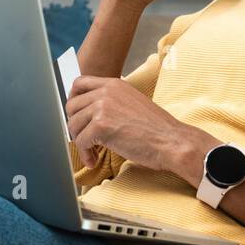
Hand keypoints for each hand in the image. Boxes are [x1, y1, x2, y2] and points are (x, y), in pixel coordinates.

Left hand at [65, 74, 202, 175]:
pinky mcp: (102, 125)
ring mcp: (103, 107)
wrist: (172, 141)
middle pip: (72, 106)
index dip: (73, 100)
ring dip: (80, 142)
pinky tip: (94, 160)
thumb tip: (90, 114)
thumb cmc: (157, 129)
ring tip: (92, 153)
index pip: (79, 83)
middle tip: (85, 139)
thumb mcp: (131, 103)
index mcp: (114, 84)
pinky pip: (81, 141)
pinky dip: (86, 154)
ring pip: (73, 124)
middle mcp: (106, 91)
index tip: (76, 115)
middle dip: (75, 126)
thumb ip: (111, 103)